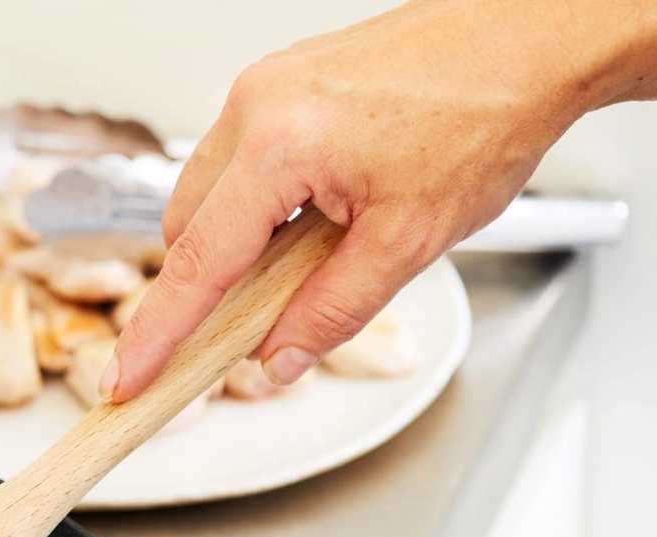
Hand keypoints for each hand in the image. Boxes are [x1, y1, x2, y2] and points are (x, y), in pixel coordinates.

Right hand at [104, 0, 591, 400]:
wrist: (527, 41)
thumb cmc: (484, 113)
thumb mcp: (408, 241)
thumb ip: (333, 310)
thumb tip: (280, 357)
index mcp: (279, 144)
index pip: (197, 263)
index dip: (159, 332)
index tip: (129, 376)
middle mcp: (256, 106)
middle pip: (185, 226)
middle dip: (204, 285)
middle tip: (244, 333)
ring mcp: (265, 87)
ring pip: (209, 192)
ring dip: (235, 243)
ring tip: (307, 262)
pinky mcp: (284, 82)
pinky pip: (240, 159)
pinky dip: (258, 205)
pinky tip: (312, 221)